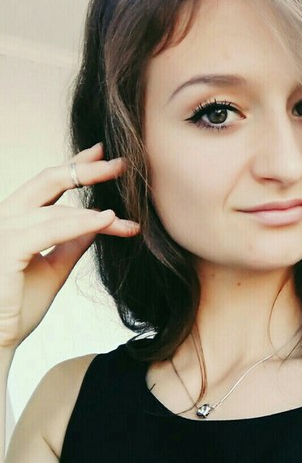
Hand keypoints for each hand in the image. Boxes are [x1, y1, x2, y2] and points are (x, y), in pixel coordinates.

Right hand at [0, 143, 139, 349]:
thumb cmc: (17, 307)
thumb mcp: (53, 268)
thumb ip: (71, 242)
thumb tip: (97, 221)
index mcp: (12, 221)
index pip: (46, 185)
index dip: (75, 166)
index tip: (102, 155)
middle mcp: (3, 219)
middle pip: (48, 181)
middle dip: (87, 170)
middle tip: (122, 163)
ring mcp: (1, 231)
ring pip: (57, 209)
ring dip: (96, 214)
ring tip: (127, 219)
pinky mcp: (6, 248)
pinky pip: (52, 229)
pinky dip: (83, 223)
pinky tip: (109, 220)